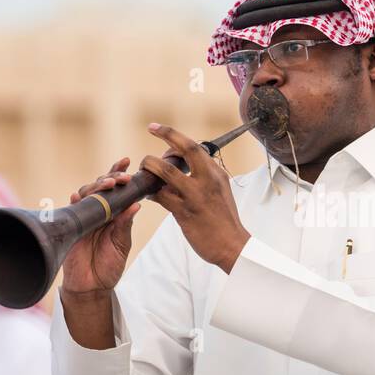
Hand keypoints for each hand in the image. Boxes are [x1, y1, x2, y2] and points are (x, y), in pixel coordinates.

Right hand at [60, 157, 140, 295]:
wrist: (92, 287)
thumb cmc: (109, 265)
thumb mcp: (121, 244)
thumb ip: (125, 225)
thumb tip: (136, 204)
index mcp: (112, 213)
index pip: (116, 189)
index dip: (119, 173)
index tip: (128, 161)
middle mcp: (98, 211)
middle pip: (100, 186)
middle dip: (110, 177)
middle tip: (122, 177)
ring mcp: (83, 217)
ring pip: (86, 193)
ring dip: (96, 186)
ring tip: (108, 184)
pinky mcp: (71, 226)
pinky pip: (71, 209)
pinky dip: (75, 201)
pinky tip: (78, 195)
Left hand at [140, 124, 249, 272]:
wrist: (232, 246)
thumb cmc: (223, 220)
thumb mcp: (219, 191)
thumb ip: (203, 176)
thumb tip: (182, 162)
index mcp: (216, 174)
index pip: (195, 146)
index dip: (173, 134)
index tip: (156, 127)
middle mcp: (208, 180)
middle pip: (185, 150)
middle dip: (165, 136)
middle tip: (151, 130)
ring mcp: (196, 196)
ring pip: (166, 172)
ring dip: (150, 167)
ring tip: (143, 168)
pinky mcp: (185, 212)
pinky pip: (160, 196)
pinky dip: (150, 192)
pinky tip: (146, 193)